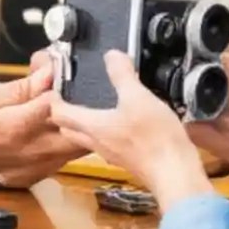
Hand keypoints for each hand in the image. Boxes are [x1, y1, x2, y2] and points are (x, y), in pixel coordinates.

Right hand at [0, 62, 84, 180]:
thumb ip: (23, 88)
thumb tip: (51, 71)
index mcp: (20, 126)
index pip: (60, 101)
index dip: (63, 81)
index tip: (60, 69)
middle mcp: (36, 149)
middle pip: (82, 131)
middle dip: (86, 110)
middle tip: (80, 91)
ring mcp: (40, 165)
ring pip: (80, 147)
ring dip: (83, 126)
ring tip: (73, 107)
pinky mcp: (40, 172)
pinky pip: (69, 156)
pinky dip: (72, 141)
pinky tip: (62, 128)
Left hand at [50, 51, 211, 210]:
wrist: (174, 173)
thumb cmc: (153, 137)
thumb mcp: (138, 97)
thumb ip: (122, 75)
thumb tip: (111, 55)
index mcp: (91, 126)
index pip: (58, 113)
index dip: (54, 97)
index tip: (59, 83)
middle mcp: (95, 142)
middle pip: (67, 128)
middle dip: (65, 112)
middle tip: (73, 94)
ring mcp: (110, 153)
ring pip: (85, 137)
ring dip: (84, 123)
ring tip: (95, 105)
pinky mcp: (125, 159)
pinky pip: (105, 143)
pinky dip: (105, 131)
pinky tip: (121, 122)